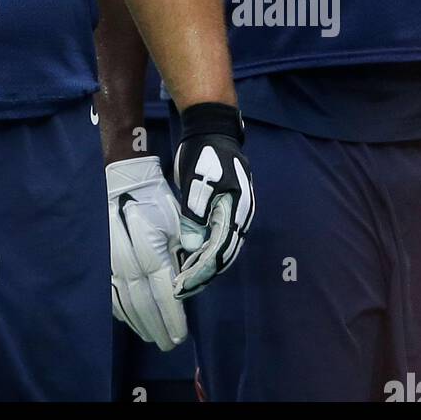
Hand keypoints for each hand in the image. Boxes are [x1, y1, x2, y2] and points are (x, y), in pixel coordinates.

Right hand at [107, 155, 187, 347]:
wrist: (123, 181)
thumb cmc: (155, 201)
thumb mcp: (178, 223)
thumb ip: (184, 254)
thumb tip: (189, 284)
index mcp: (150, 248)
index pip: (163, 291)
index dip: (172, 317)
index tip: (181, 336)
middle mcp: (127, 259)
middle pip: (142, 302)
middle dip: (157, 326)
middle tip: (169, 344)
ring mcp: (110, 261)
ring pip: (124, 301)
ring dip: (140, 323)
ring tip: (153, 338)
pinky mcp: (102, 260)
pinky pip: (110, 292)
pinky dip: (122, 311)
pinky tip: (131, 321)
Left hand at [172, 102, 253, 296]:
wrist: (213, 129)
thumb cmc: (203, 153)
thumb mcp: (196, 181)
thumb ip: (195, 214)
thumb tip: (193, 248)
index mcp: (234, 211)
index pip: (217, 252)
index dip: (199, 271)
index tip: (181, 285)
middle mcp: (240, 217)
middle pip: (223, 256)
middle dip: (202, 275)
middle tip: (181, 290)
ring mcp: (236, 214)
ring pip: (223, 250)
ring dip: (205, 267)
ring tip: (186, 281)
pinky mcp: (228, 210)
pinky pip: (220, 238)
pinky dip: (206, 253)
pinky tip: (192, 259)